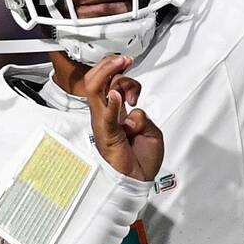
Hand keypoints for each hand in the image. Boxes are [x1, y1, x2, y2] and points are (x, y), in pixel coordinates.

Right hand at [81, 54, 163, 182]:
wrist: (138, 182)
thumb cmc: (140, 161)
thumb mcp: (150, 130)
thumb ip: (143, 115)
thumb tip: (135, 112)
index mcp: (114, 113)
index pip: (109, 83)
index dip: (118, 71)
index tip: (128, 63)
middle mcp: (105, 115)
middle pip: (96, 81)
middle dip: (109, 65)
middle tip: (124, 60)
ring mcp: (103, 123)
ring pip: (94, 90)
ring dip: (107, 72)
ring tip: (120, 65)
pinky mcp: (107, 134)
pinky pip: (106, 117)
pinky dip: (112, 104)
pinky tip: (117, 96)